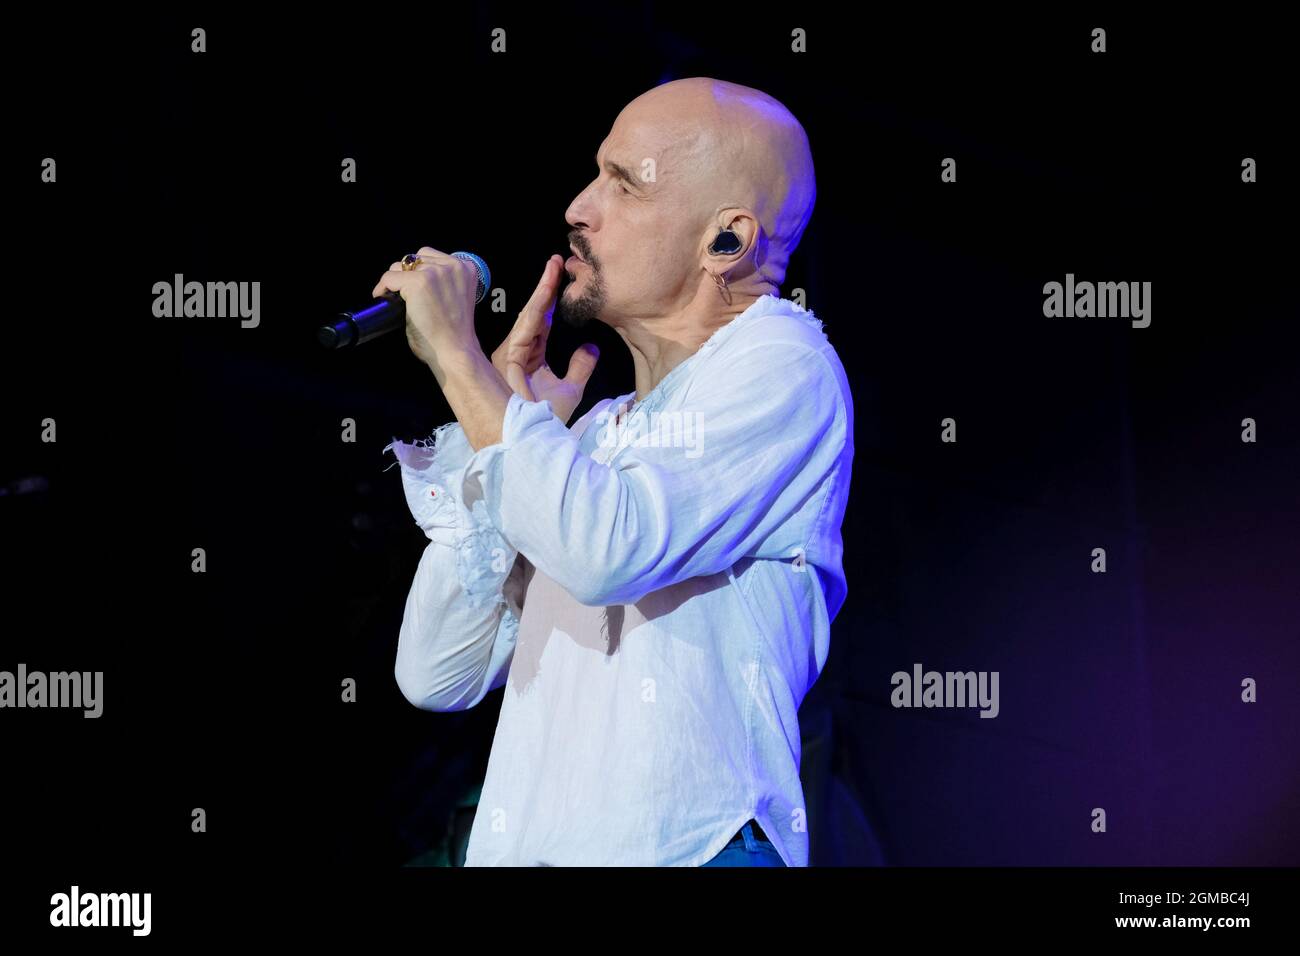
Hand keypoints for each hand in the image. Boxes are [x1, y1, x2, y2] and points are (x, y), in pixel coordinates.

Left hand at [371, 247, 481, 369]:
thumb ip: (444, 283)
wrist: (455, 351)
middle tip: (402, 294)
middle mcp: (452, 266)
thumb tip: (417, 279)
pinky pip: (389, 277)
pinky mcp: (418, 282)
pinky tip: (384, 298)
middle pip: (415, 258)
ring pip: (400, 266)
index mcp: (466, 268)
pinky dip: (383, 288)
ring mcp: (435, 273)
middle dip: (406, 274)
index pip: (432, 256)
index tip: (413, 286)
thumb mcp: (456, 297)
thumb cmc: (454, 334)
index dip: (419, 271)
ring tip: (395, 297)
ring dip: (396, 281)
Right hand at [490, 254, 599, 424]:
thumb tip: (590, 346)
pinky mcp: (507, 357)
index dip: (554, 302)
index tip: (565, 281)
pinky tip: (547, 290)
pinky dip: (537, 307)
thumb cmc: (545, 421)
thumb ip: (580, 367)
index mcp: (529, 359)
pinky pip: (525, 326)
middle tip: (559, 260)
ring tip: (555, 266)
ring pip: (529, 316)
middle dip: (547, 287)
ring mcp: (509, 355)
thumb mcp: (570, 390)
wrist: (532, 441)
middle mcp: (516, 353)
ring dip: (543, 291)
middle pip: (534, 315)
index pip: (543, 324)